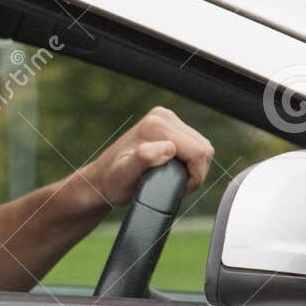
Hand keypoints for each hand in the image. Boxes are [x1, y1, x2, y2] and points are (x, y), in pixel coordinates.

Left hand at [78, 106, 213, 207]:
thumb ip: (145, 159)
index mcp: (156, 125)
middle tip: (175, 185)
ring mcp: (166, 119)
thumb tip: (169, 148)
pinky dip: (190, 160)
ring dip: (194, 166)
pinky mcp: (169, 125)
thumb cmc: (113, 181)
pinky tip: (174, 169)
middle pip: (203, 147)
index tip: (178, 188)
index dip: (194, 176)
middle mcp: (162, 117)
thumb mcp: (126, 174)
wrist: (102, 179)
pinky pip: (195, 144)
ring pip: (201, 146)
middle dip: (195, 171)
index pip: (198, 152)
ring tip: (174, 178)